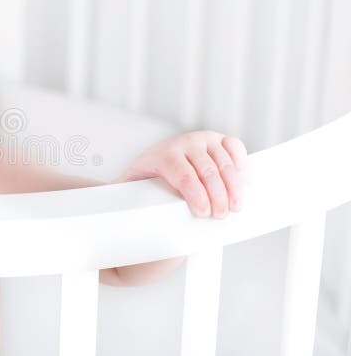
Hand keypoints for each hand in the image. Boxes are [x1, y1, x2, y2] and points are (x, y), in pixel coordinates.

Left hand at [114, 131, 246, 218]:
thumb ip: (122, 200)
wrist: (153, 165)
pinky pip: (234, 145)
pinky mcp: (217, 139)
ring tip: (234, 207)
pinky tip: (241, 178)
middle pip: (208, 172)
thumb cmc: (143, 182)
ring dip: (233, 186)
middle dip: (218, 196)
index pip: (183, 175)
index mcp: (162, 155)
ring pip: (224, 162)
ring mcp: (202, 139)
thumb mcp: (130, 189)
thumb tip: (113, 215)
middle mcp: (183, 143)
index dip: (196, 195)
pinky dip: (240, 160)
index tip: (202, 213)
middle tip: (220, 216)